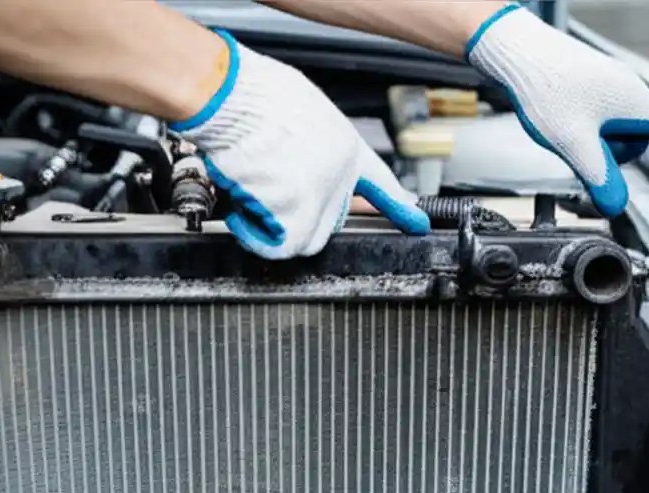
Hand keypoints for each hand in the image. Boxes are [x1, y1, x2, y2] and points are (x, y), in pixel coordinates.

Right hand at [170, 31, 429, 259]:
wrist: (231, 93)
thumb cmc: (252, 95)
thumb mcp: (301, 109)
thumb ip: (310, 144)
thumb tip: (293, 163)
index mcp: (345, 146)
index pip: (380, 182)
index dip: (399, 204)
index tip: (417, 221)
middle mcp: (339, 174)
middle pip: (329, 223)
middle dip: (296, 218)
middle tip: (268, 198)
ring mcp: (318, 194)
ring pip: (302, 239)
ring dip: (271, 228)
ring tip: (250, 197)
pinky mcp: (293, 210)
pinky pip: (275, 243)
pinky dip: (253, 235)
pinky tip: (240, 212)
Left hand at [465, 4, 648, 217]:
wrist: (518, 52)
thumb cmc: (545, 89)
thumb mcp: (571, 142)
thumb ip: (598, 176)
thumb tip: (617, 207)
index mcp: (635, 105)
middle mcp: (633, 94)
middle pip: (640, 144)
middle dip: (613, 155)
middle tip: (578, 140)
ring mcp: (616, 90)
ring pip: (620, 135)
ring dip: (598, 142)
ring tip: (568, 125)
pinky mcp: (600, 89)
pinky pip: (605, 122)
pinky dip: (588, 130)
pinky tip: (565, 117)